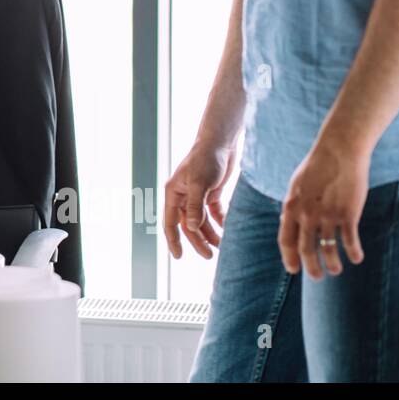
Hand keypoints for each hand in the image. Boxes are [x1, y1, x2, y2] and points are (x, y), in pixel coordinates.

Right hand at [163, 140, 235, 258]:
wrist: (221, 143)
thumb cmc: (206, 159)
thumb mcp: (199, 183)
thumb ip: (195, 206)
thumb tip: (192, 228)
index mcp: (174, 193)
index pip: (170, 222)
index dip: (174, 240)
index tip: (179, 256)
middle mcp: (183, 196)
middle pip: (188, 225)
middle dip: (198, 240)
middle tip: (209, 256)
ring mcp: (197, 195)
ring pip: (202, 221)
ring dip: (210, 233)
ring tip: (222, 246)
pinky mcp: (211, 192)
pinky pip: (213, 213)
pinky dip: (219, 222)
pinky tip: (228, 231)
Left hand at [278, 139, 368, 278]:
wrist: (338, 151)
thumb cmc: (317, 167)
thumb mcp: (296, 186)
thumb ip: (291, 205)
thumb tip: (283, 220)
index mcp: (291, 207)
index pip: (285, 240)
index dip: (289, 257)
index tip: (293, 270)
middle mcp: (307, 215)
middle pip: (306, 249)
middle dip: (311, 267)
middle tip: (316, 277)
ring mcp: (328, 215)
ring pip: (328, 249)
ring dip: (332, 264)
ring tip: (336, 270)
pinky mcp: (348, 213)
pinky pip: (349, 240)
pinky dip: (353, 252)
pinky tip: (356, 258)